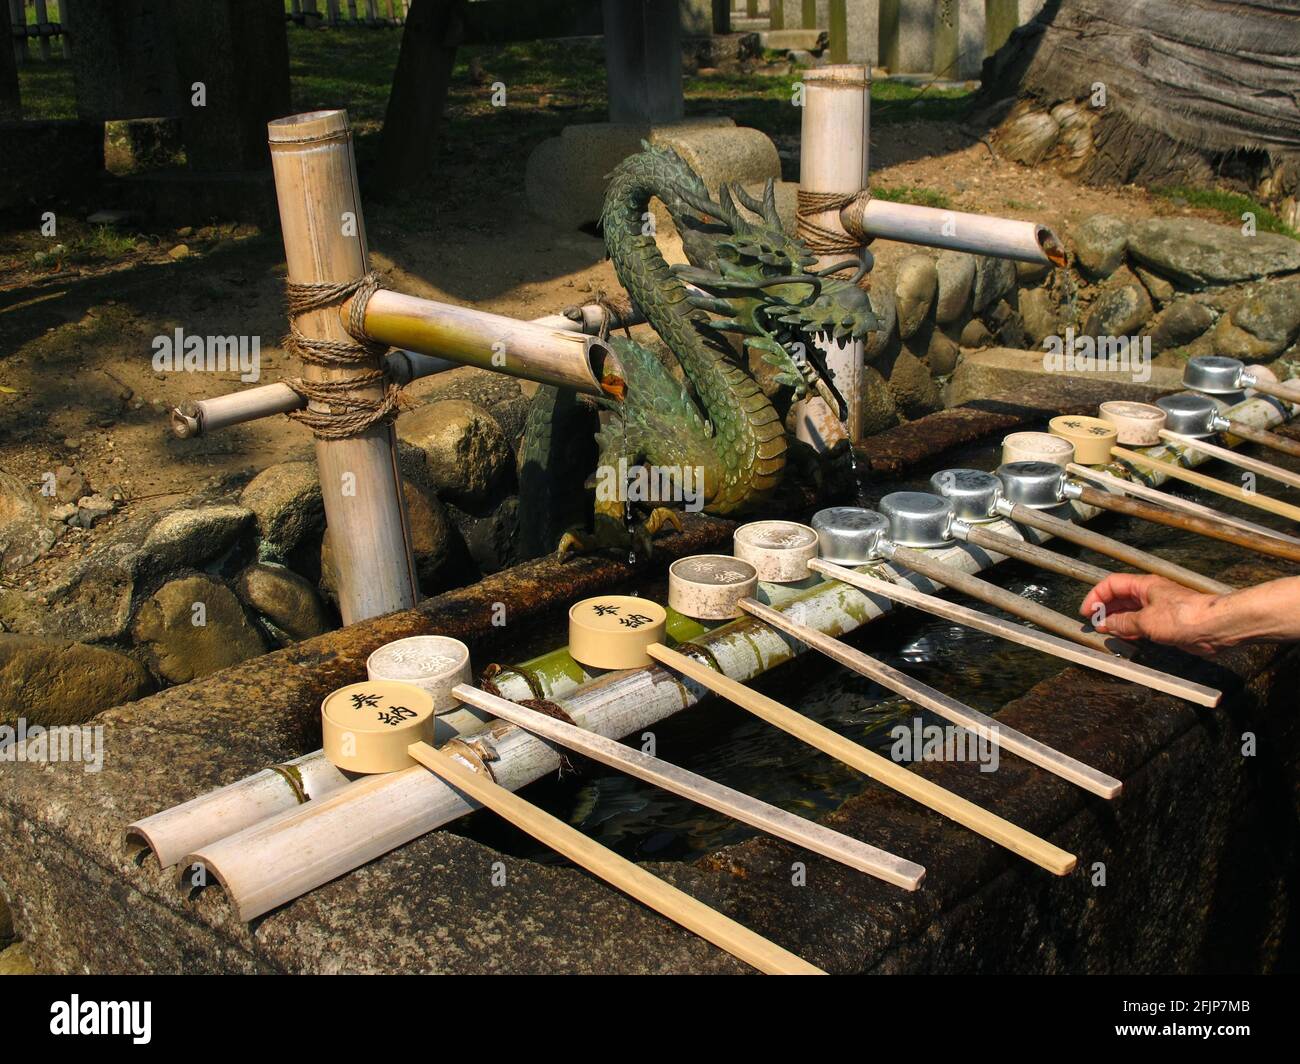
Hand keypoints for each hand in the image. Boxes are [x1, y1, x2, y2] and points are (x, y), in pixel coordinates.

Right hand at [1080, 573, 1221, 655]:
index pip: (1111, 584)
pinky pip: (1141, 625)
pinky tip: (1124, 638)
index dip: (1095, 596)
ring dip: (1116, 621)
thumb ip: (1123, 623)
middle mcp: (1150, 595)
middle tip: (1093, 623)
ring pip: (1130, 612)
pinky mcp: (1166, 624)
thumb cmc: (1185, 616)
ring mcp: (1158, 609)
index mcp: (1144, 586)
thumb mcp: (1146, 621)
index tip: (1086, 612)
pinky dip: (1130, 630)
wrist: (1215, 627)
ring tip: (1105, 632)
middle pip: (1120, 598)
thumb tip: (1106, 624)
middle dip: (1104, 609)